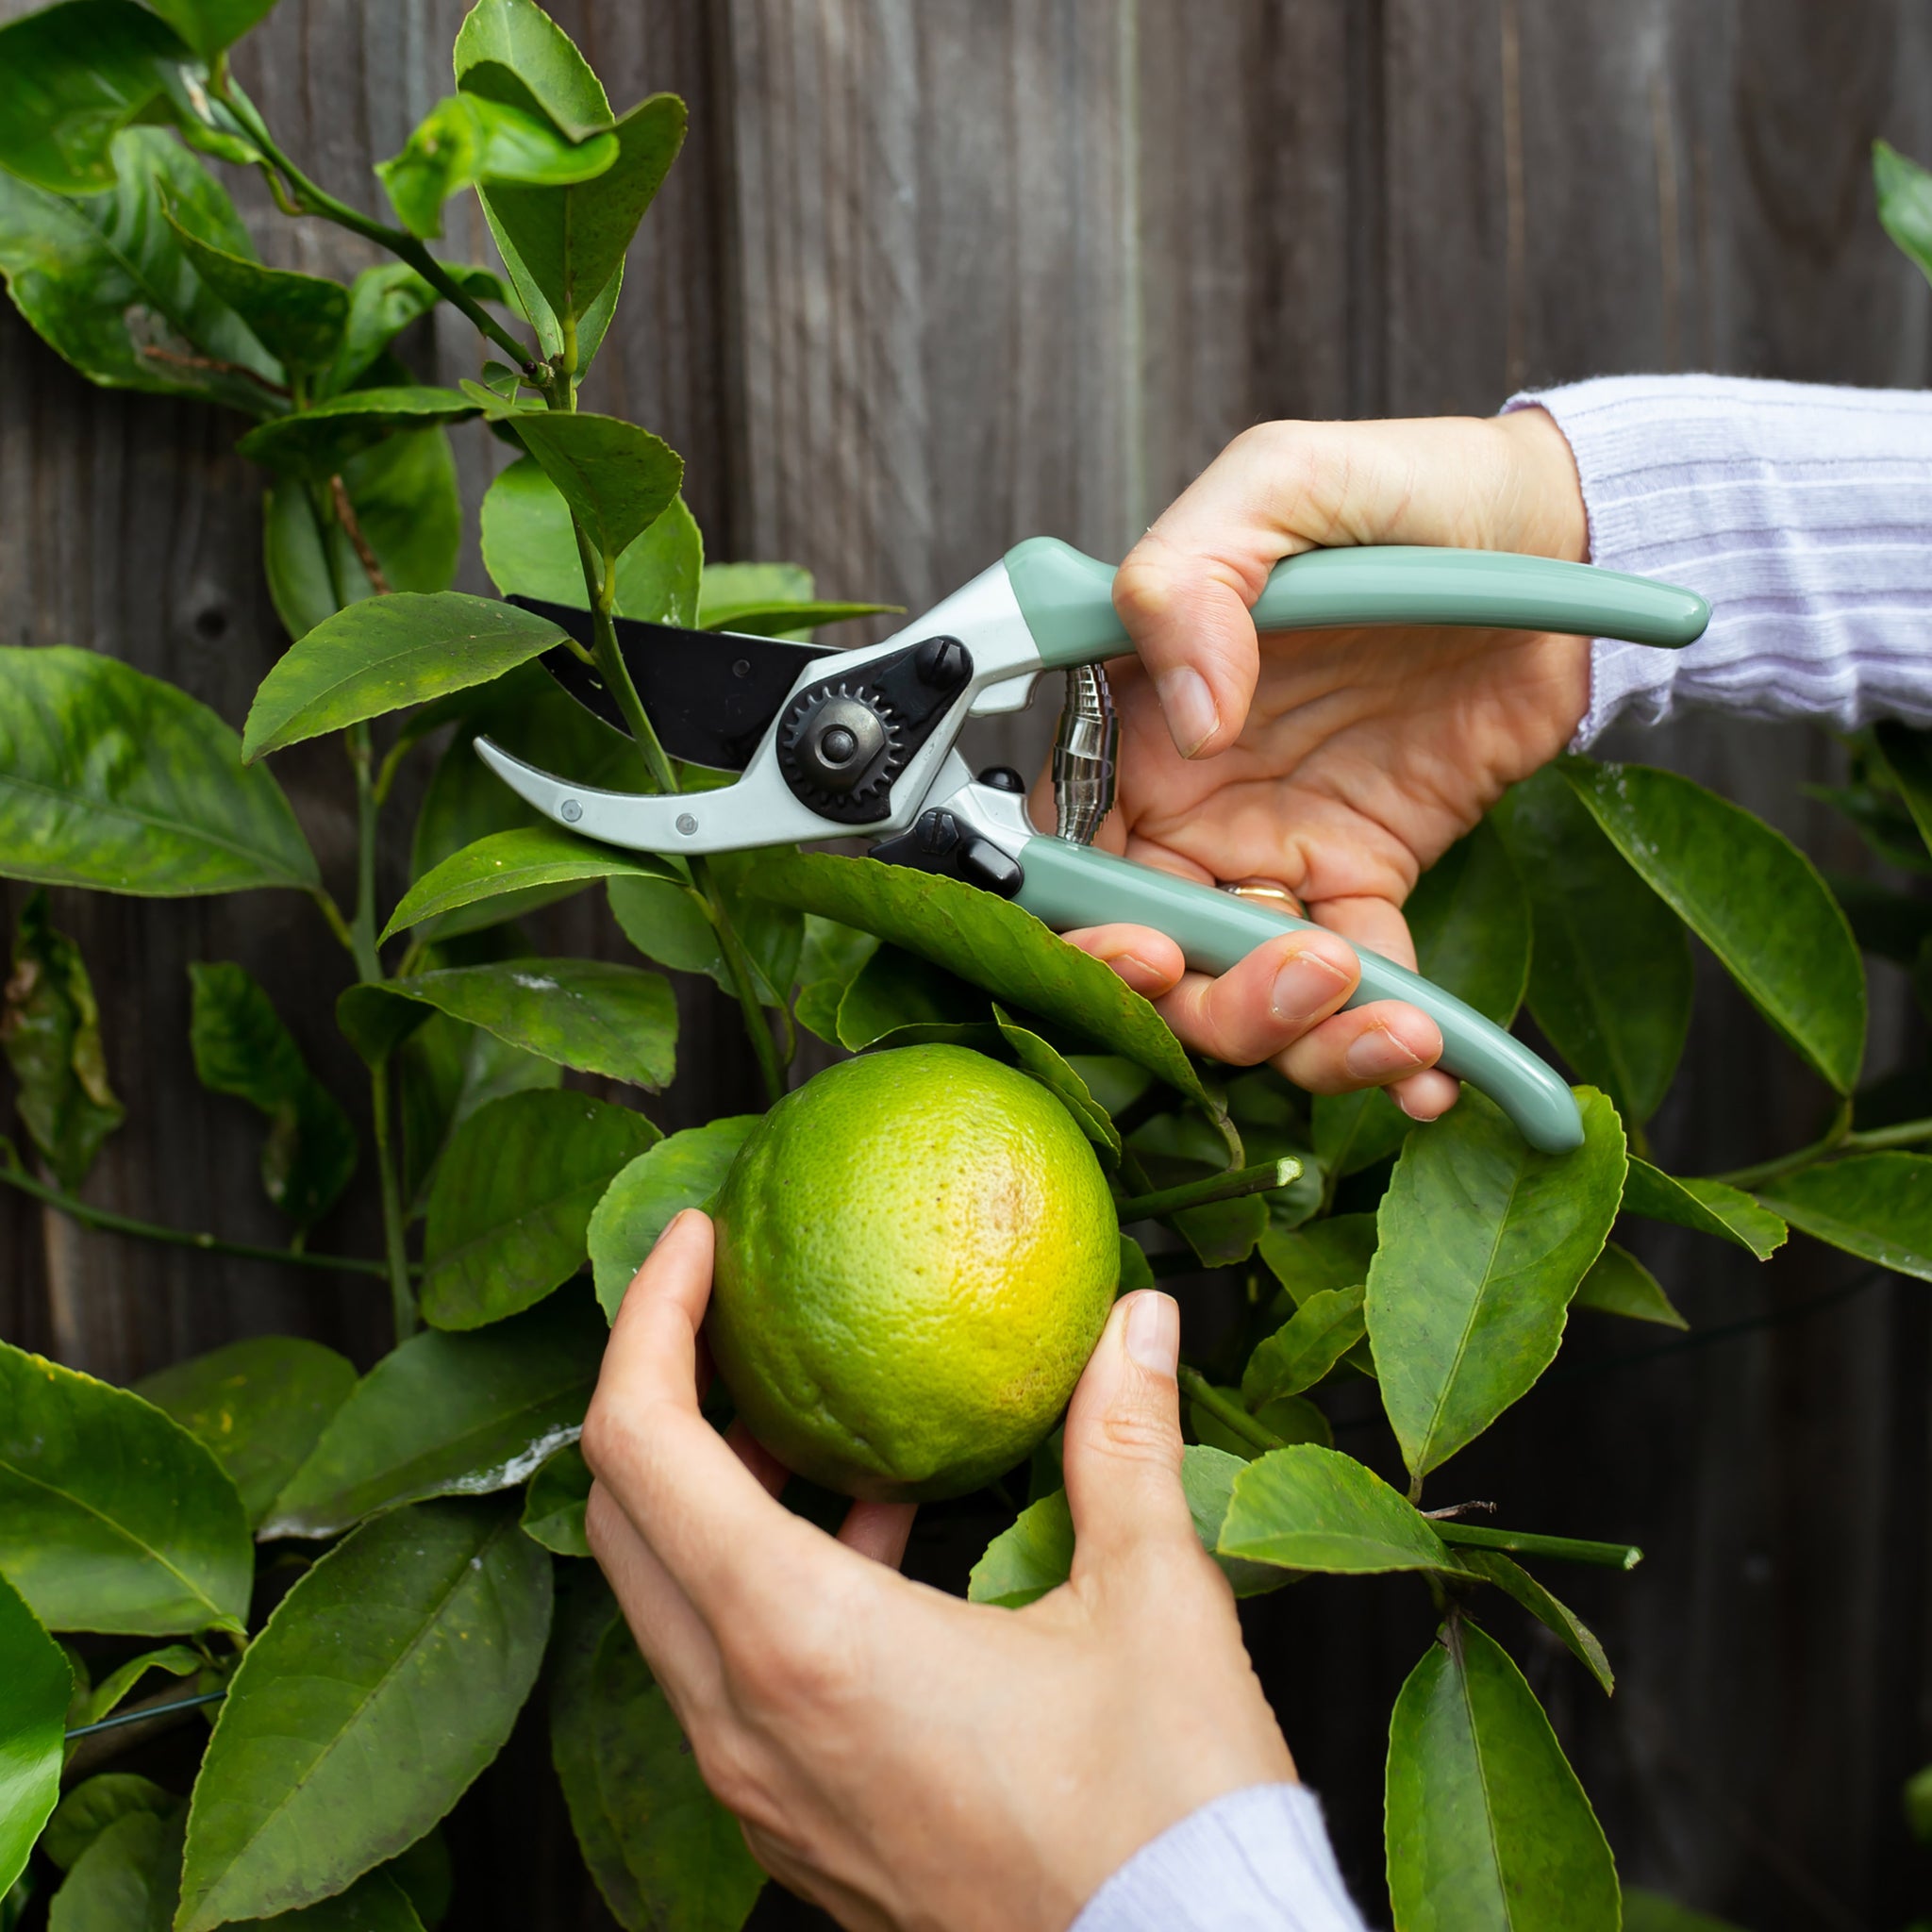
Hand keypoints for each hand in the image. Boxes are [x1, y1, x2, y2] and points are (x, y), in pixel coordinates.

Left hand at [582, 1211, 1294, 1931]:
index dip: (650, 1321)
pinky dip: (758, 1578)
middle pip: (625, 1516)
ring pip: (667, 1599)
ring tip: (814, 1420)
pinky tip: (875, 1539)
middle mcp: (745, 1717)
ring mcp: (758, 1785)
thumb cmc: (1159, 1818)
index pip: (641, 1446)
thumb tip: (1141, 1320)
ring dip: (712, 1491)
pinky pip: (724, 1672)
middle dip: (661, 1392)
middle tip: (736, 1313)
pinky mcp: (794, 1823)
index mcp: (801, 1641)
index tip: (698, 1241)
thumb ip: (1124, 1439)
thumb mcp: (1152, 1603)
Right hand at [1040, 407, 1590, 1122]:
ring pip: (1249, 992)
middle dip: (1211, 1006)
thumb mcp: (1285, 483)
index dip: (1087, 926)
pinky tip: (1436, 1068)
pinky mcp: (1367, 879)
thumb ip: (1195, 577)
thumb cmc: (1408, 492)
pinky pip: (1362, 986)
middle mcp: (1190, 805)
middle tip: (1303, 981)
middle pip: (1155, 957)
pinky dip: (1393, 1048)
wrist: (1568, 531)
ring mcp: (1277, 851)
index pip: (1068, 855)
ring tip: (1398, 1028)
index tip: (1151, 949)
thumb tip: (1190, 718)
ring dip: (1308, 1040)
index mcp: (1136, 723)